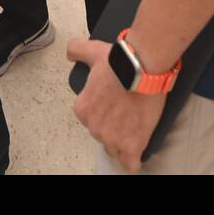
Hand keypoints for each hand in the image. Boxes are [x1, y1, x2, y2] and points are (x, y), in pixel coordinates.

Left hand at [67, 37, 164, 173]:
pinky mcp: (132, 146)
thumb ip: (76, 50)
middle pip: (103, 134)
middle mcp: (94, 127)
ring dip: (123, 142)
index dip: (103, 113)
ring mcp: (113, 138)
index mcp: (83, 109)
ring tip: (135, 128)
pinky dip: (132, 162)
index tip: (113, 106)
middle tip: (126, 112)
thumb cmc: (120, 62)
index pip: (90, 118)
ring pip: (115, 149)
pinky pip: (129, 164)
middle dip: (113, 127)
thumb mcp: (92, 51)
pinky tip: (135, 155)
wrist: (143, 69)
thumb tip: (70, 54)